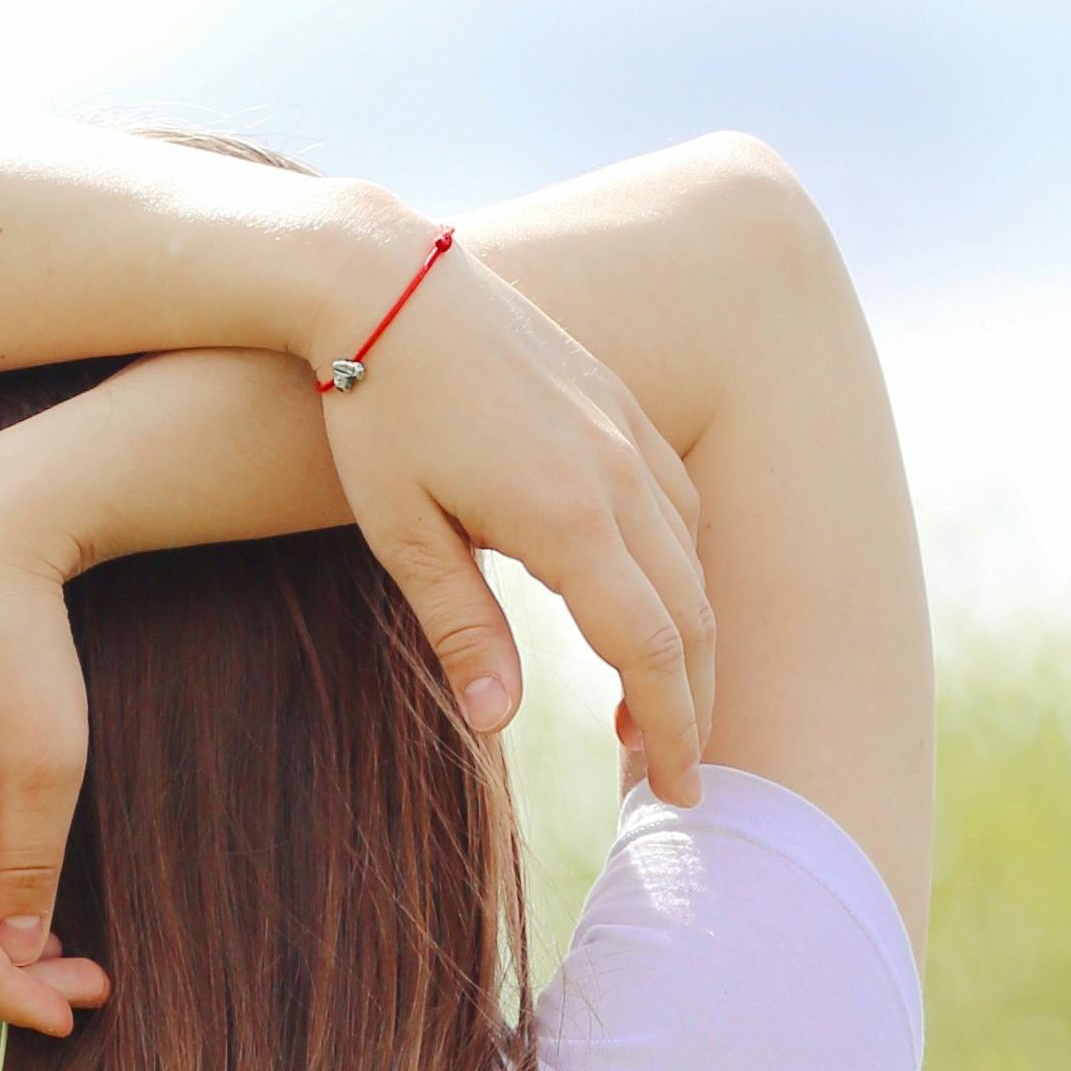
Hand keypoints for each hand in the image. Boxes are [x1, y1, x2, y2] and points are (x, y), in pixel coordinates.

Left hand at [311, 237, 711, 800]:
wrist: (385, 279)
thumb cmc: (377, 413)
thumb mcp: (403, 536)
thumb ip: (462, 632)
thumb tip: (496, 727)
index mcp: (566, 519)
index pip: (649, 650)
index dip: (672, 728)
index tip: (680, 791)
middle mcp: (617, 476)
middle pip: (690, 615)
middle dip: (691, 702)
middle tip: (668, 772)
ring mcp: (628, 432)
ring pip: (693, 558)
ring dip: (686, 640)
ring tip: (643, 703)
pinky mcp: (620, 404)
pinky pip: (679, 500)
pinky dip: (680, 568)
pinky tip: (642, 601)